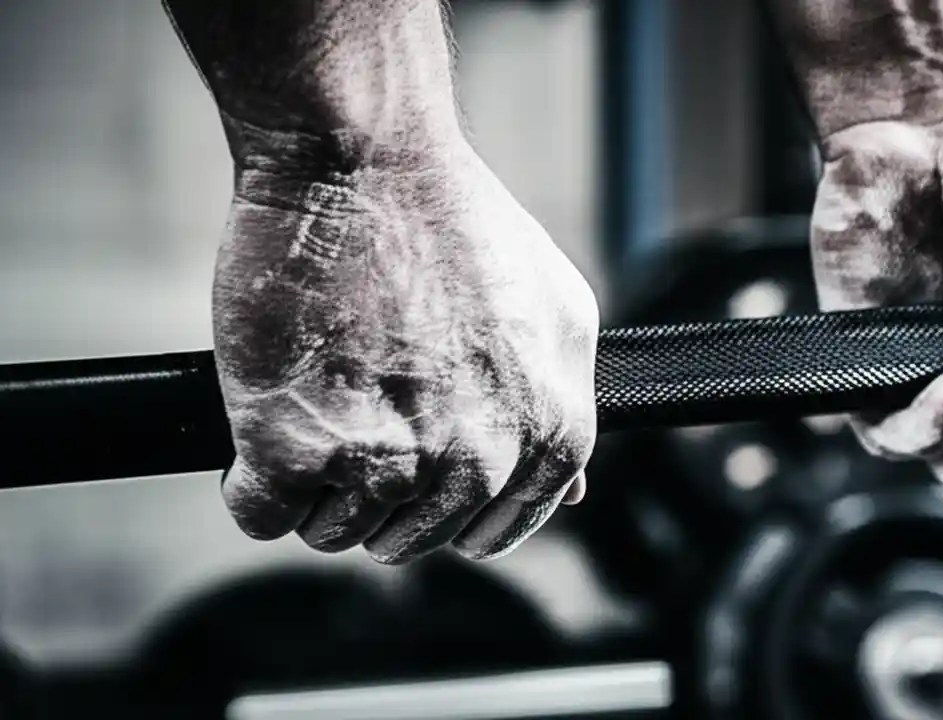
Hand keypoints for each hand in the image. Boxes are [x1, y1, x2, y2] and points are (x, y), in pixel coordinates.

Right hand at [214, 141, 597, 561]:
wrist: (363, 163)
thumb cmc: (455, 220)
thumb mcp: (557, 309)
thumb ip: (563, 406)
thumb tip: (570, 494)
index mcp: (549, 431)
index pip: (499, 527)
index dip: (453, 510)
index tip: (420, 482)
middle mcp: (477, 461)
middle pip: (411, 537)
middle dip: (381, 493)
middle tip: (357, 418)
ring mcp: (387, 463)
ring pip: (334, 531)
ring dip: (315, 487)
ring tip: (314, 405)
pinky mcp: (292, 450)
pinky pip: (262, 515)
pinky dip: (251, 481)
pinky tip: (262, 426)